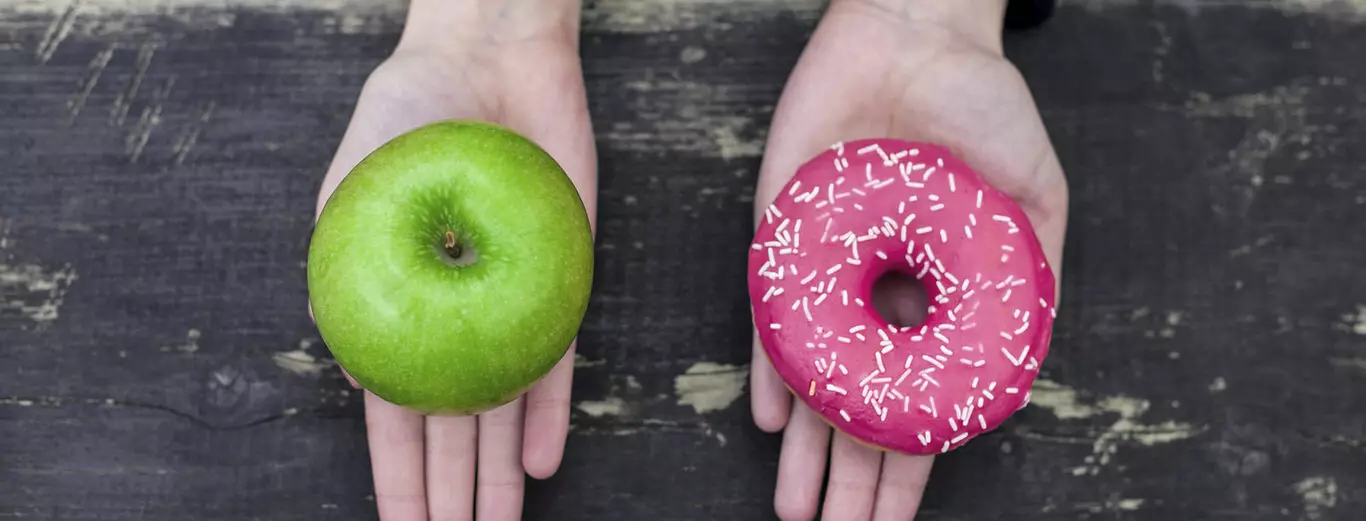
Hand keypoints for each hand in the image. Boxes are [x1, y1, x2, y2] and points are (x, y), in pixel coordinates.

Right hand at [311, 2, 594, 518]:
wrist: (488, 59)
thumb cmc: (407, 114)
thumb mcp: (353, 192)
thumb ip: (348, 277)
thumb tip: (352, 378)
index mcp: (397, 305)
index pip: (393, 411)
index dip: (396, 474)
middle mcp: (455, 315)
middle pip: (450, 426)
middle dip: (449, 493)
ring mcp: (509, 301)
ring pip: (503, 407)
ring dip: (497, 474)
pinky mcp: (559, 278)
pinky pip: (555, 355)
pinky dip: (549, 409)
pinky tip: (540, 460)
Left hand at [748, 1, 1067, 519]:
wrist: (915, 35)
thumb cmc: (986, 110)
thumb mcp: (1037, 200)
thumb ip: (1030, 284)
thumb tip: (1013, 375)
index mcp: (939, 302)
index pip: (920, 403)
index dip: (909, 468)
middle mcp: (880, 299)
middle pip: (861, 408)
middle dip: (850, 478)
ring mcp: (829, 273)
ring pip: (813, 378)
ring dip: (805, 448)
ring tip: (796, 509)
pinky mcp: (784, 238)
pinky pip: (772, 315)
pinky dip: (770, 367)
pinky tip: (771, 419)